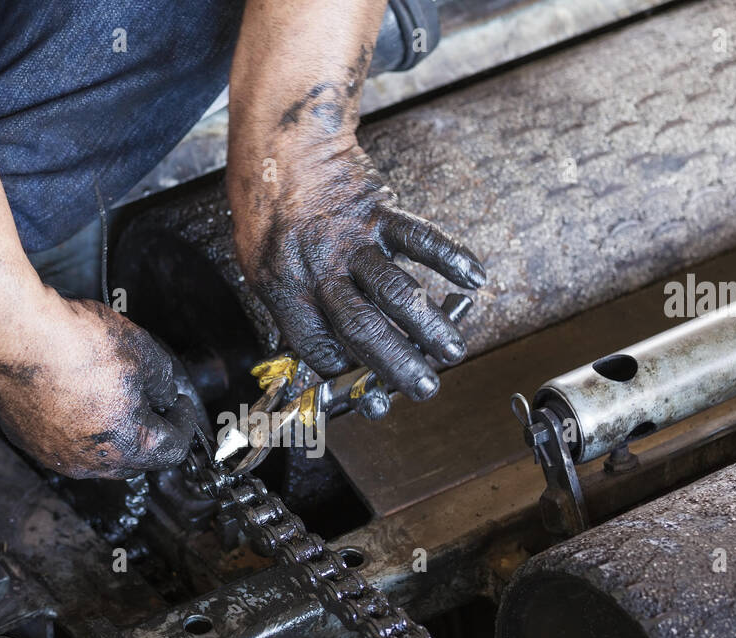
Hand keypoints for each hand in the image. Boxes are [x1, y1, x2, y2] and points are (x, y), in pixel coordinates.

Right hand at [0, 289, 194, 478]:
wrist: (15, 334)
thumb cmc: (75, 343)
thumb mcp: (143, 353)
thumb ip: (163, 382)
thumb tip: (164, 393)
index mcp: (127, 447)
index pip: (172, 450)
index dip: (183, 424)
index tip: (180, 405)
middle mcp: (89, 463)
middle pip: (134, 460)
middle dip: (147, 433)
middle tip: (150, 402)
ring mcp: (53, 454)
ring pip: (95, 456)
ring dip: (109, 434)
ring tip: (110, 398)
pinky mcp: (25, 439)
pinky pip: (60, 441)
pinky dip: (73, 426)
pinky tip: (73, 395)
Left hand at [233, 139, 484, 401]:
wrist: (281, 151)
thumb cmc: (270, 215)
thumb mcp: (261, 270)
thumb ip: (295, 312)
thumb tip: (332, 356)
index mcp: (285, 291)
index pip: (319, 347)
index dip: (345, 372)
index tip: (365, 383)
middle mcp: (318, 269)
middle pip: (363, 329)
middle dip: (398, 364)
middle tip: (425, 388)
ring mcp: (350, 241)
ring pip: (394, 291)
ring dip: (429, 325)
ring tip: (453, 351)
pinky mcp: (377, 213)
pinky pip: (418, 237)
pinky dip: (451, 257)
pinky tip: (474, 278)